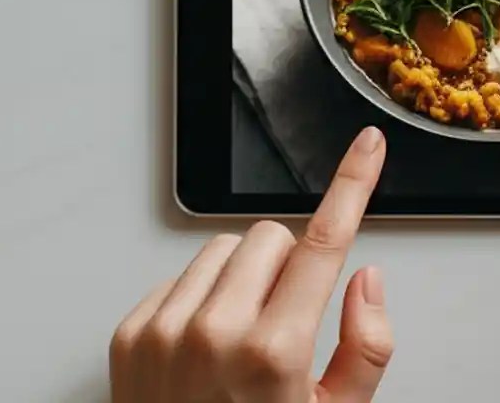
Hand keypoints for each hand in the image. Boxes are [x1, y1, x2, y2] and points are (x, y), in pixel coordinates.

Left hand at [110, 127, 392, 402]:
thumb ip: (368, 345)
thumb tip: (365, 281)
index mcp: (275, 351)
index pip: (326, 242)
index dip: (353, 185)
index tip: (367, 149)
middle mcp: (214, 332)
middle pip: (272, 236)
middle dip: (292, 263)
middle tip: (292, 317)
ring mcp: (165, 331)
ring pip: (225, 249)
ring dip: (245, 276)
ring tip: (246, 334)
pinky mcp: (131, 334)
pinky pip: (181, 276)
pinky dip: (203, 297)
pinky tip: (209, 345)